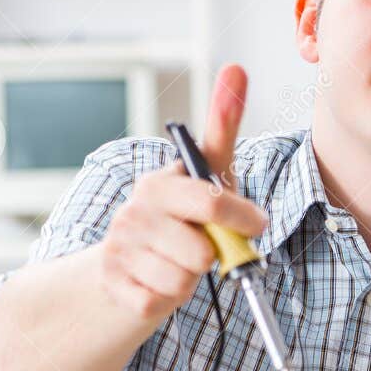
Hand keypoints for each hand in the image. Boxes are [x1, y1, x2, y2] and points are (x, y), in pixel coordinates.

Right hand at [96, 64, 266, 324]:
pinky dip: (169, 300)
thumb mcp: (205, 171)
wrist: (121, 265)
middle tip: (206, 245)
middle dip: (213, 255)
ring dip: (191, 280)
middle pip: (203, 252)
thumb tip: (237, 67)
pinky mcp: (115, 287)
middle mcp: (132, 213)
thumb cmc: (179, 214)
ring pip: (185, 282)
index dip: (242, 218)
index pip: (212, 202)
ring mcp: (120, 250)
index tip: (255, 224)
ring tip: (178, 262)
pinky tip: (159, 282)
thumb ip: (222, 124)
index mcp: (158, 184)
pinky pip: (164, 303)